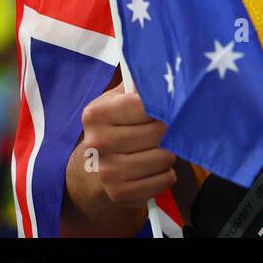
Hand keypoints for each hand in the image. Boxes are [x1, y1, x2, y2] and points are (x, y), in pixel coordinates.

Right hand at [74, 82, 174, 208]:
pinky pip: (164, 180)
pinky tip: (156, 169)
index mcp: (96, 114)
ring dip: (169, 153)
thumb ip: (139, 86)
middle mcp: (97, 142)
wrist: (94, 169)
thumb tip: (166, 69)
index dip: (164, 106)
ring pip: (164, 157)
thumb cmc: (117, 126)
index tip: (166, 107)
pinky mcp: (120, 193)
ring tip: (159, 149)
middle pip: (158, 132)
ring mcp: (107, 171)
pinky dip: (167, 174)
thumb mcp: (119, 100)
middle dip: (168, 131)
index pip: (146, 105)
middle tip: (164, 131)